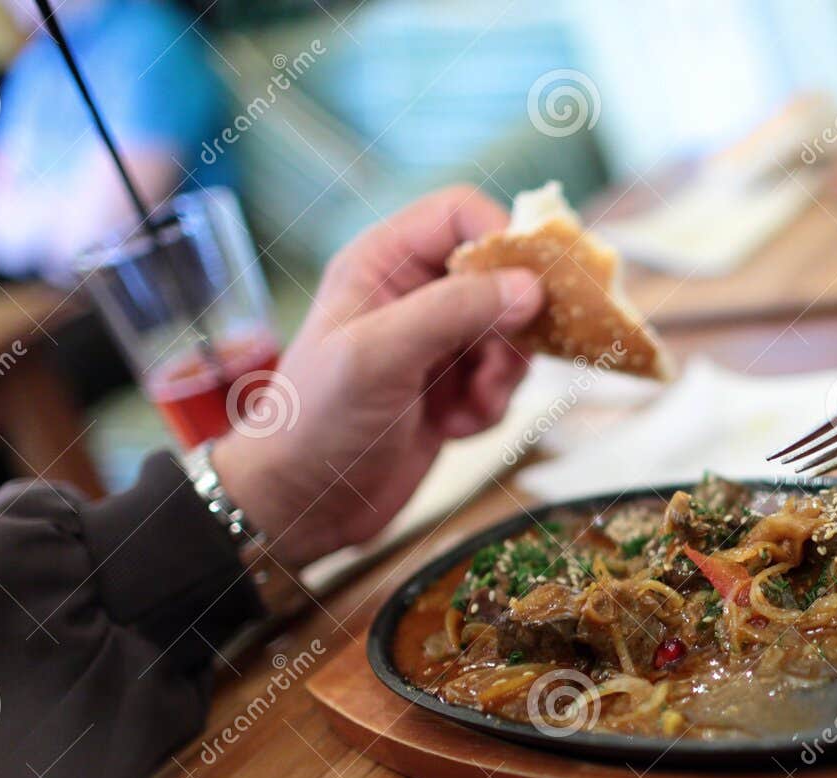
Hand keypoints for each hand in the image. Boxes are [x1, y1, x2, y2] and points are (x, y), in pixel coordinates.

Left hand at [211, 187, 544, 567]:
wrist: (303, 503)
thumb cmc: (318, 421)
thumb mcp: (381, 355)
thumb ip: (455, 311)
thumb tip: (530, 287)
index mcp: (382, 263)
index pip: (462, 214)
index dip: (504, 239)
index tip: (533, 288)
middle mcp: (412, 294)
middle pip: (500, 276)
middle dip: (511, 326)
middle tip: (498, 367)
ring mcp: (435, 343)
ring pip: (510, 333)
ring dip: (504, 375)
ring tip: (469, 407)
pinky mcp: (451, 389)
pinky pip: (502, 381)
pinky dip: (490, 407)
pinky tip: (453, 430)